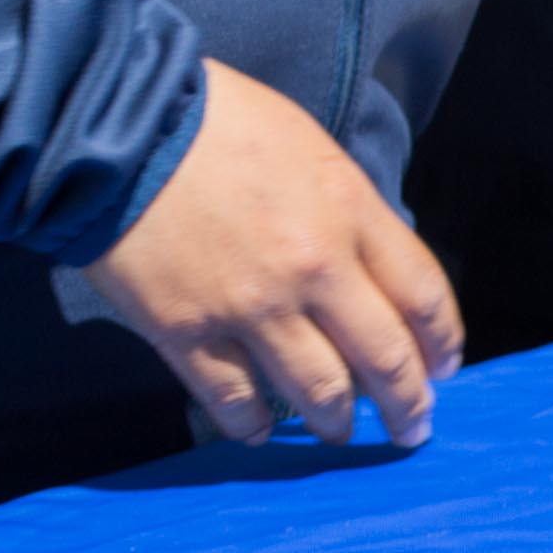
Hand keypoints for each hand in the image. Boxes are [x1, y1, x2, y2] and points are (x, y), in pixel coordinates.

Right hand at [72, 63, 465, 449]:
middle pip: (384, 360)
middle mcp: (312, 270)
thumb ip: (349, 213)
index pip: (423, 298)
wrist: (109, 118)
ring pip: (319, 392)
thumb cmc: (212, 119)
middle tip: (411, 429)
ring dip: (336, 424)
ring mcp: (250, 306)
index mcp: (349, 215)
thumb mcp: (309, 147)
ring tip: (339, 434)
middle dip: (407, 404)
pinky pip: (234, 399)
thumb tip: (373, 272)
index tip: (443, 369)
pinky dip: (252, 424)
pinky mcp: (186, 330)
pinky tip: (259, 431)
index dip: (441, 343)